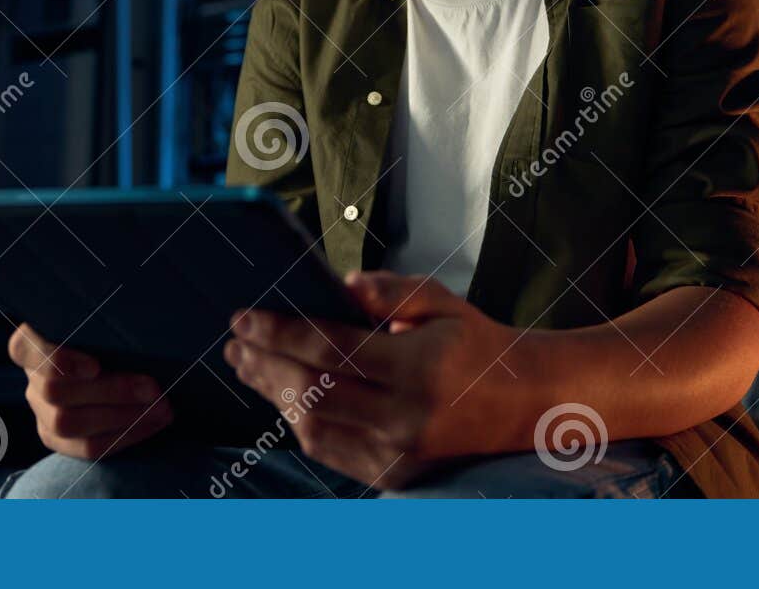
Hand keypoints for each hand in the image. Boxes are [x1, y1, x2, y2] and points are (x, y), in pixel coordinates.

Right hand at [8, 322, 173, 460]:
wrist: (116, 364)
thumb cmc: (112, 334)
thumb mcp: (105, 324)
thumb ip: (107, 325)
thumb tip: (141, 320)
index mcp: (33, 342)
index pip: (23, 348)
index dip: (56, 360)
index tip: (95, 366)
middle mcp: (32, 378)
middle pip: (56, 392)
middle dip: (111, 392)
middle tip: (154, 389)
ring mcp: (41, 412)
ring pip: (69, 424)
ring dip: (123, 417)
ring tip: (162, 409)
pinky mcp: (56, 438)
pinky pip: (87, 447)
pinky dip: (125, 436)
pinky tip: (154, 423)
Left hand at [224, 271, 528, 489]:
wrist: (523, 401)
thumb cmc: (475, 343)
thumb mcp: (442, 301)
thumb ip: (391, 290)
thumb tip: (341, 284)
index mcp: (417, 367)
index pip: (330, 349)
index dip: (279, 332)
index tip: (244, 317)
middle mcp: (405, 416)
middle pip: (311, 391)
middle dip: (264, 364)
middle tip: (235, 343)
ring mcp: (398, 452)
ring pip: (313, 427)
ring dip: (274, 395)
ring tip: (250, 367)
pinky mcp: (394, 474)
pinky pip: (330, 452)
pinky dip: (299, 422)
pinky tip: (284, 397)